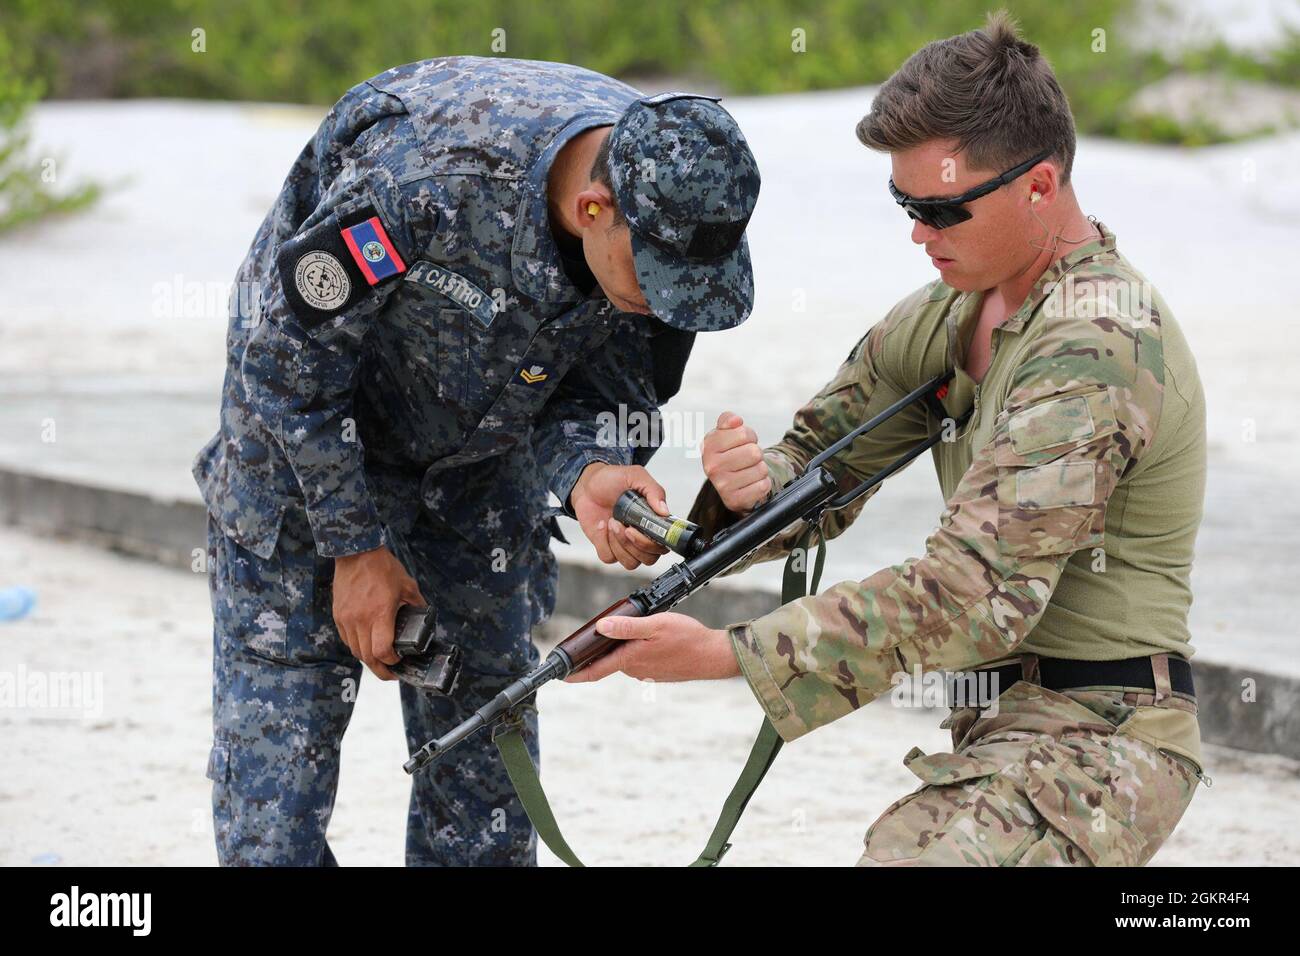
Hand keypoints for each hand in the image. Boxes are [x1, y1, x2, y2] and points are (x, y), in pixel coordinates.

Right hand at [332, 545, 425, 679]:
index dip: (391, 662)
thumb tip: (424, 618)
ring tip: (380, 660)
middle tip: (391, 672)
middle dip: (380, 669)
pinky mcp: (338, 616)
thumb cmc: (382, 567)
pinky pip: (347, 639)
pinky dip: (357, 646)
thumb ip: (417, 604)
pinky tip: (367, 644)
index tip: (399, 661)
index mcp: (379, 613)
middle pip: (367, 657)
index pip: (381, 651)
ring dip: (368, 659)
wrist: (355, 553)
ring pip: (355, 651)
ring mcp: (346, 619)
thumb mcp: (407, 585)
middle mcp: (360, 620)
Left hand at [563, 612, 740, 682]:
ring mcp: (646, 673)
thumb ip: (627, 627)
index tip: (561, 676)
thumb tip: (601, 628)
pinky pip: (638, 661)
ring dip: (622, 648)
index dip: (575, 673)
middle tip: (598, 634)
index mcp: (630, 659)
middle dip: (601, 650)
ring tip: (630, 629)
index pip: (595, 670)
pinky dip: (635, 651)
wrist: (712, 656)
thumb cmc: (687, 638)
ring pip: (625, 659)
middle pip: (609, 660)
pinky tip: (647, 639)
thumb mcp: (655, 625)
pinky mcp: (656, 672)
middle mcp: (635, 670)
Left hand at [570, 462, 669, 569]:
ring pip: (631, 563)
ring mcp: (625, 544)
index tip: (641, 528)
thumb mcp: (636, 476)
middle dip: (636, 545)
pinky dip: (603, 543)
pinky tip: (602, 525)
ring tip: (612, 522)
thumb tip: (665, 511)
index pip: (663, 546)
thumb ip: (654, 491)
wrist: (587, 484)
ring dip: (620, 544)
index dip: (655, 543)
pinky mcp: (607, 547)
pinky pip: (609, 557)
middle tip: (626, 527)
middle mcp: (642, 536)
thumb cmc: (613, 479)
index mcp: (654, 522)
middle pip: (650, 559)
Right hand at [702, 412, 771, 511]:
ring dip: (760, 468)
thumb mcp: (724, 433)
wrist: (728, 483)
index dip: (750, 436)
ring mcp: (722, 485)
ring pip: (761, 469)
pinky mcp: (734, 500)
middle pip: (754, 452)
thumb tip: (736, 420)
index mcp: (708, 446)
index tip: (742, 442)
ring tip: (749, 470)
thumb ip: (728, 419)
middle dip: (756, 453)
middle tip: (748, 458)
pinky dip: (763, 483)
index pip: (744, 433)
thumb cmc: (728, 453)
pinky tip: (752, 483)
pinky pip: (763, 486)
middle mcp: (711, 467)